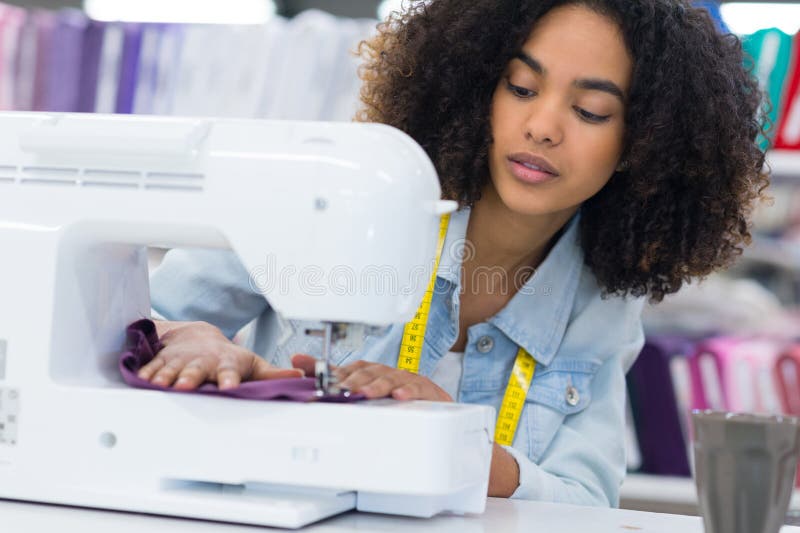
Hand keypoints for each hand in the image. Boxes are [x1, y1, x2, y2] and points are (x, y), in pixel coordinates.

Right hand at [137, 320, 302, 389]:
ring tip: (162, 385)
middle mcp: (201, 362)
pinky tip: (140, 380)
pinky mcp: (161, 363)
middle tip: (188, 386)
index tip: (230, 387)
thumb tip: (300, 379)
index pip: (229, 371)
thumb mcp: (251, 364)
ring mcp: (180, 362)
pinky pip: (151, 368)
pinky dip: (145, 374)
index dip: (229, 379)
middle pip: (196, 370)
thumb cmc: (226, 357)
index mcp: (225, 363)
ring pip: (171, 369)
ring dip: (166, 377)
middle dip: (191, 378)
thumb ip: (272, 375)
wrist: (195, 337)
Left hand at [291, 354, 451, 400]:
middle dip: (353, 382)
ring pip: (389, 379)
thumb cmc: (392, 392)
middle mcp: (384, 372)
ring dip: (377, 386)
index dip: (335, 376)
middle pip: (367, 373)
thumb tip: (297, 359)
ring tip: (366, 394)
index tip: (320, 383)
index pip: (348, 370)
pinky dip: (408, 391)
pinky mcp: (423, 389)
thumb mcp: (358, 385)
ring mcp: (404, 379)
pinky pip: (416, 388)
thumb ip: (329, 374)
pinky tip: (400, 396)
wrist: (431, 402)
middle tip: (340, 392)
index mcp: (368, 371)